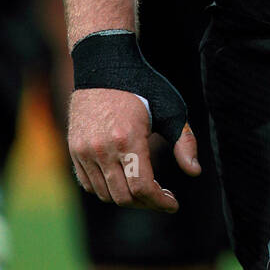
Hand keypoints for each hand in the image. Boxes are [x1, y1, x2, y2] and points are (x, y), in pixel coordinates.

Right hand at [68, 89, 199, 210]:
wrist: (105, 66)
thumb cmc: (143, 87)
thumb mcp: (171, 108)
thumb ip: (185, 141)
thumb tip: (195, 172)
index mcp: (127, 138)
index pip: (142, 187)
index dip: (160, 201)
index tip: (173, 204)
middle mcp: (102, 148)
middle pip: (124, 197)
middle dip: (147, 203)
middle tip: (162, 197)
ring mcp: (84, 151)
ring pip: (105, 194)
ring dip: (127, 199)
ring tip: (145, 190)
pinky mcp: (74, 150)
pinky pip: (89, 184)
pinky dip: (107, 190)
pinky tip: (124, 181)